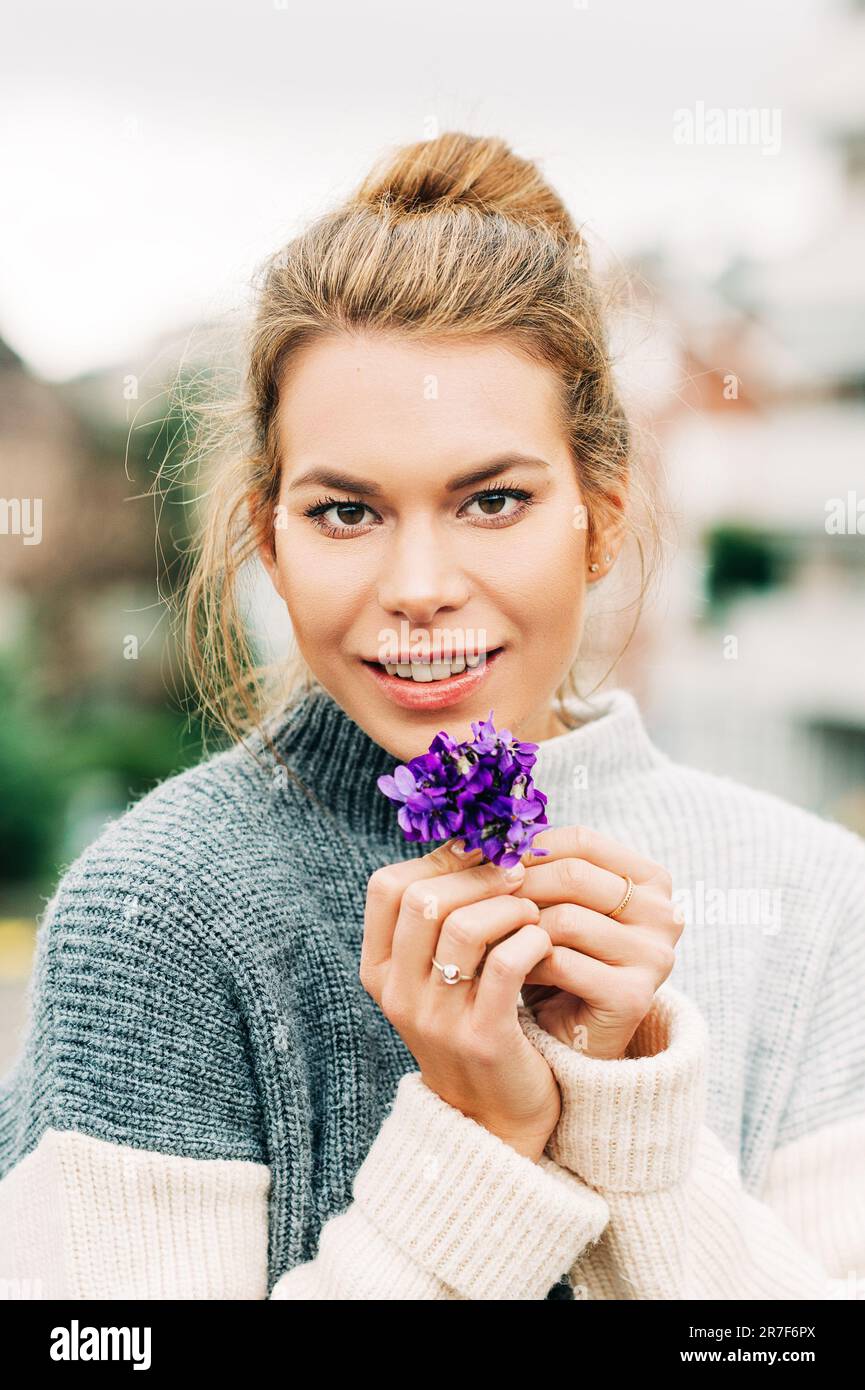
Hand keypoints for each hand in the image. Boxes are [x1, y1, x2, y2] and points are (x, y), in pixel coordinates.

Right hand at [359, 838, 563, 1160]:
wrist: (493, 1118)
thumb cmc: (473, 1023)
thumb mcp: (438, 974)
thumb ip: (443, 917)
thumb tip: (475, 840)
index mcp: (379, 969)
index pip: (387, 887)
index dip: (437, 859)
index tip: (480, 854)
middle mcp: (396, 993)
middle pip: (424, 900)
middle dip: (478, 875)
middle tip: (517, 872)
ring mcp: (435, 1018)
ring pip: (464, 927)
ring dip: (508, 906)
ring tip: (531, 910)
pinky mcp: (482, 1037)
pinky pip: (506, 964)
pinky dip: (530, 939)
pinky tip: (542, 940)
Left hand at [509, 825, 683, 1058]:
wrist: (572, 1035)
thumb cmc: (560, 957)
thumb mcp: (557, 903)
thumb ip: (542, 867)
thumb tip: (488, 837)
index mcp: (651, 880)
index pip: (582, 840)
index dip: (529, 847)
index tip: (489, 860)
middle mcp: (663, 913)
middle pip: (573, 875)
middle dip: (518, 885)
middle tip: (478, 898)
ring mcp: (654, 957)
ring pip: (566, 919)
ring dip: (519, 928)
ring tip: (492, 937)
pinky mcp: (633, 997)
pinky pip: (563, 962)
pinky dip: (527, 963)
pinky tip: (510, 971)